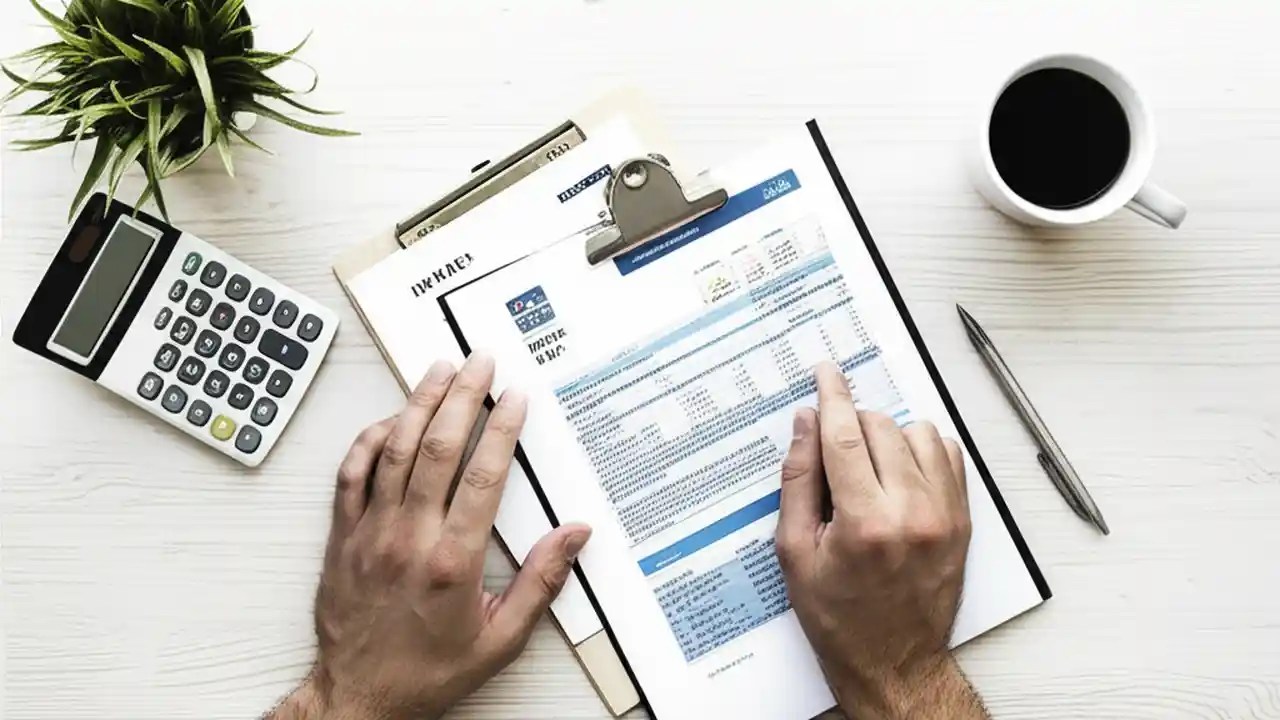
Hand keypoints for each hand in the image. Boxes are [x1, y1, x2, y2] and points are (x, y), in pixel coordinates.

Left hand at [269, 355, 591, 719]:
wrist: (359, 698)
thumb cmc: (428, 672)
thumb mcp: (501, 640)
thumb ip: (541, 582)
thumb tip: (573, 535)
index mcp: (453, 561)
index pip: (483, 475)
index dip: (503, 428)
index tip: (516, 398)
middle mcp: (409, 538)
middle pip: (438, 447)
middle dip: (463, 396)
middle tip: (480, 362)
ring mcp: (370, 532)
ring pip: (394, 449)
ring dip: (419, 403)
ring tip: (439, 370)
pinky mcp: (342, 536)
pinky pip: (352, 473)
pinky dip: (370, 439)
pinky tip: (392, 419)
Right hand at [776, 362, 984, 719]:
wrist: (893, 662)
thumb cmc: (837, 616)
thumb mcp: (794, 552)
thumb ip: (798, 481)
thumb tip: (806, 424)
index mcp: (864, 522)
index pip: (844, 435)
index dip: (832, 395)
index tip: (826, 372)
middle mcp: (911, 513)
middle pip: (879, 427)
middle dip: (850, 424)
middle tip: (832, 451)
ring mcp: (944, 515)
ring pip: (916, 433)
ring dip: (886, 437)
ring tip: (866, 469)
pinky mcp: (963, 521)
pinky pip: (947, 455)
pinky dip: (921, 451)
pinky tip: (899, 473)